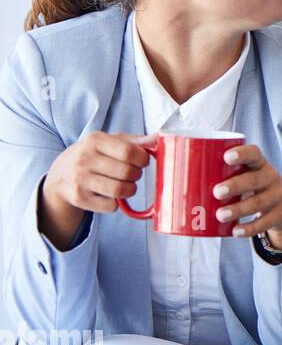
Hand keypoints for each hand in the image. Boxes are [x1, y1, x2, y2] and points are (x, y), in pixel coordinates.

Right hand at [40, 131, 156, 248]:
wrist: (60, 175)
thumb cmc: (94, 155)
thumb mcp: (110, 141)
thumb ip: (136, 141)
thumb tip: (159, 138)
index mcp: (94, 140)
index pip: (129, 152)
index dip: (142, 160)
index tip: (141, 161)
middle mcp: (84, 159)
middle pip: (127, 172)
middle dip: (136, 175)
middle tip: (132, 174)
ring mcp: (79, 179)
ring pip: (120, 191)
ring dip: (129, 190)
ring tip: (125, 184)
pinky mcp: (79, 198)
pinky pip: (111, 206)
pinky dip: (115, 203)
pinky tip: (109, 194)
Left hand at [212, 144, 281, 248]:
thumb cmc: (250, 186)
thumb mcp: (243, 174)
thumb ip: (215, 168)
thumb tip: (161, 154)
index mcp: (258, 164)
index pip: (254, 153)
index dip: (242, 153)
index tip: (226, 157)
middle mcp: (270, 177)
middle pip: (255, 179)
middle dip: (236, 185)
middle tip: (216, 192)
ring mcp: (277, 196)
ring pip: (260, 202)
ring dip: (240, 209)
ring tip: (220, 215)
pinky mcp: (280, 215)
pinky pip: (265, 222)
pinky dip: (250, 228)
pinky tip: (236, 232)